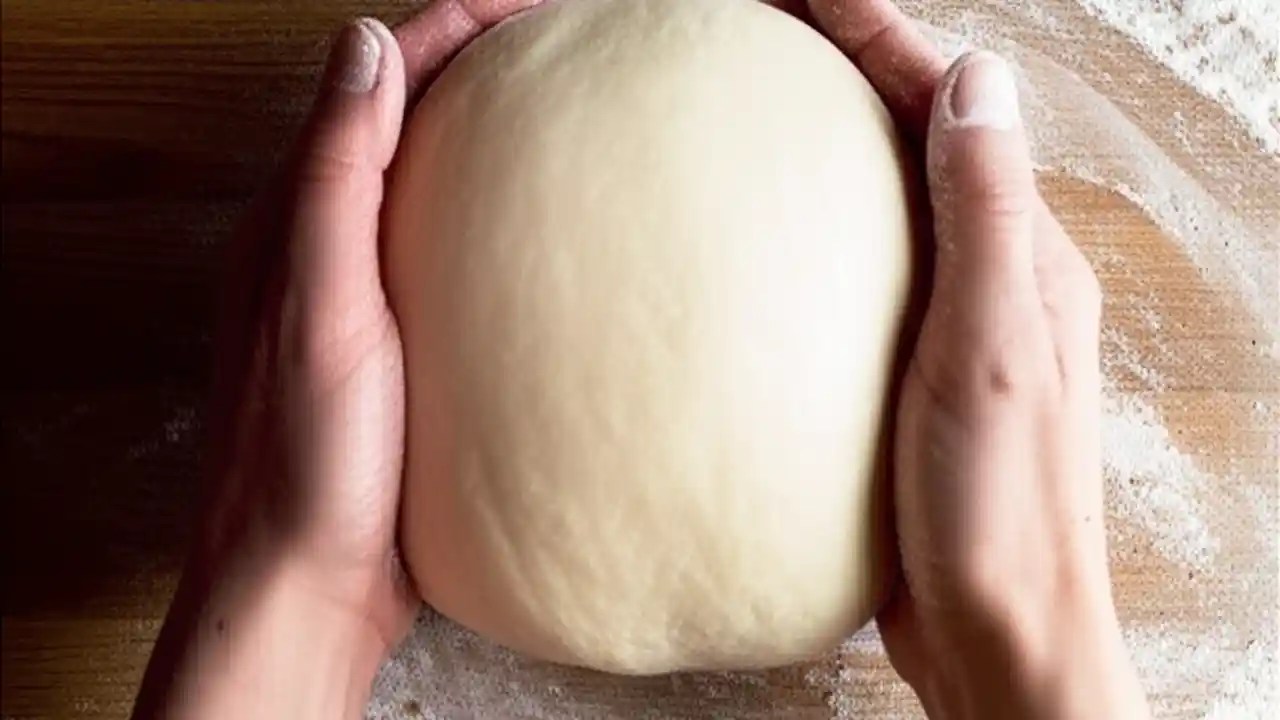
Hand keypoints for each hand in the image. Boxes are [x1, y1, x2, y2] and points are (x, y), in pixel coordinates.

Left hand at [132, 3, 543, 717]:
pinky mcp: (401, 340)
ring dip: (493, 132)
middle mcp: (326, 239)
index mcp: (298, 215)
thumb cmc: (308, 460)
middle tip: (572, 47)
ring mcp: (365, 289)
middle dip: (485, 62)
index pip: (380, 77)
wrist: (305, 583)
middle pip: (409, 112)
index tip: (545, 12)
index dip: (460, 24)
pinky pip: (452, 245)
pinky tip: (548, 237)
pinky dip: (499, 214)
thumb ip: (333, 178)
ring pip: (434, 177)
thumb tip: (363, 44)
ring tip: (571, 117)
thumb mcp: (319, 309)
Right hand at [806, 2, 1148, 717]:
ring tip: (762, 97)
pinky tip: (763, 237)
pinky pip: (860, 268)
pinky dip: (813, 227)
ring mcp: (950, 321)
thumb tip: (977, 75)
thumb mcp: (994, 350)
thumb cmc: (1001, 507)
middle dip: (849, 63)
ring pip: (885, 197)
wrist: (1002, 631)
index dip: (876, 34)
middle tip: (767, 25)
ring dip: (832, 136)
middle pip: (916, 133)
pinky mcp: (911, 370)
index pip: (944, 106)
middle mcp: (993, 272)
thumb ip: (986, 214)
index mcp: (1020, 250)